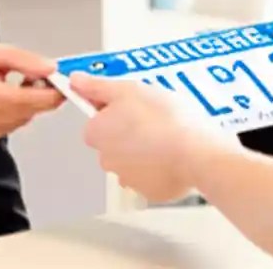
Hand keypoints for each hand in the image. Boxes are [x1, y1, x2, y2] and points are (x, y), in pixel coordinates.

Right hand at [0, 43, 63, 144]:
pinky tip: (3, 97)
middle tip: (35, 74)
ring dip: (29, 102)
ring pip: (26, 118)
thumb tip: (52, 69)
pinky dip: (17, 110)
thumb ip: (25, 61)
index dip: (51, 93)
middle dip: (41, 93)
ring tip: (12, 82)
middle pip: (30, 111)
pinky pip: (15, 123)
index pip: (26, 101)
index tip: (62, 82)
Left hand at [72, 74, 235, 203]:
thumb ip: (98, 86)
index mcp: (97, 133)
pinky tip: (176, 153)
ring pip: (134, 160)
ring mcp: (129, 178)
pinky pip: (153, 176)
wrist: (195, 152)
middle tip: (155, 118)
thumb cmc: (164, 119)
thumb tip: (76, 81)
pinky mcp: (150, 191)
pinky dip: (162, 166)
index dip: (115, 110)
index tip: (134, 105)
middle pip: (114, 142)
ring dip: (147, 149)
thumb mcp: (129, 89)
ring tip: (170, 135)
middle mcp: (107, 159)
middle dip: (131, 131)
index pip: (96, 120)